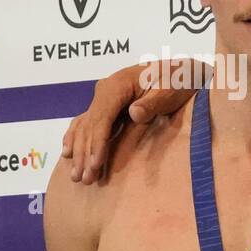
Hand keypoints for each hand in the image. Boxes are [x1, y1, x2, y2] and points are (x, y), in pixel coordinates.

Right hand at [61, 60, 198, 183]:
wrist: (182, 71)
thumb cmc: (178, 80)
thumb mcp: (171, 89)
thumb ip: (153, 102)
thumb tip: (134, 113)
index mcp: (117, 85)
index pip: (101, 119)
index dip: (97, 143)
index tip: (95, 164)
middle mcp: (105, 90)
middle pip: (89, 126)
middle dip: (86, 154)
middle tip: (84, 179)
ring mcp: (104, 97)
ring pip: (85, 127)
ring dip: (79, 152)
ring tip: (77, 176)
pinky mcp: (108, 105)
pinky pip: (86, 123)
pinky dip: (76, 138)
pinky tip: (68, 154)